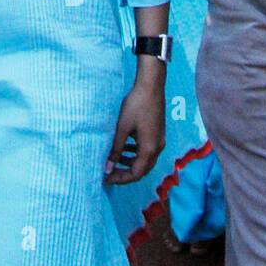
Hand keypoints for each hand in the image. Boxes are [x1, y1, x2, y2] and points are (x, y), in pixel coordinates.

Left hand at [104, 69, 164, 185]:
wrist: (151, 86)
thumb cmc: (136, 105)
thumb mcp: (122, 129)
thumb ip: (115, 150)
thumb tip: (106, 168)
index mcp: (149, 149)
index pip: (135, 174)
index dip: (120, 178)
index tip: (105, 178)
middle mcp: (157, 148)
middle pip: (141, 170)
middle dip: (124, 173)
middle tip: (108, 172)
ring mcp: (159, 141)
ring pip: (144, 161)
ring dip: (130, 163)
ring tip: (113, 160)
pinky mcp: (157, 134)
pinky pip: (146, 150)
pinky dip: (135, 153)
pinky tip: (124, 147)